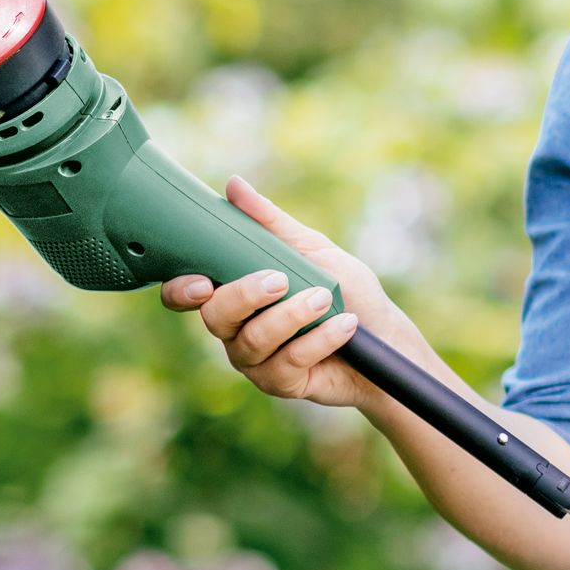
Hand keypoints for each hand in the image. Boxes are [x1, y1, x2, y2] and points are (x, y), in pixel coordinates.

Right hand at [159, 175, 405, 411]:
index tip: (203, 281)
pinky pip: (286, 363)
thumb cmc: (347, 291)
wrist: (387, 337)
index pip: (186, 295)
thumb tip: (234, 186)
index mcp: (234, 294)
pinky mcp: (280, 383)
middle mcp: (236, 329)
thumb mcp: (313, 250)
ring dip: (291, 316)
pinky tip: (344, 325)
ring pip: (252, 342)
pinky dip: (318, 339)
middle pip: (214, 317)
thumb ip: (271, 223)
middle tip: (282, 280)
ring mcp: (256, 360)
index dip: (182, 290)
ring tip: (325, 298)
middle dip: (245, 296)